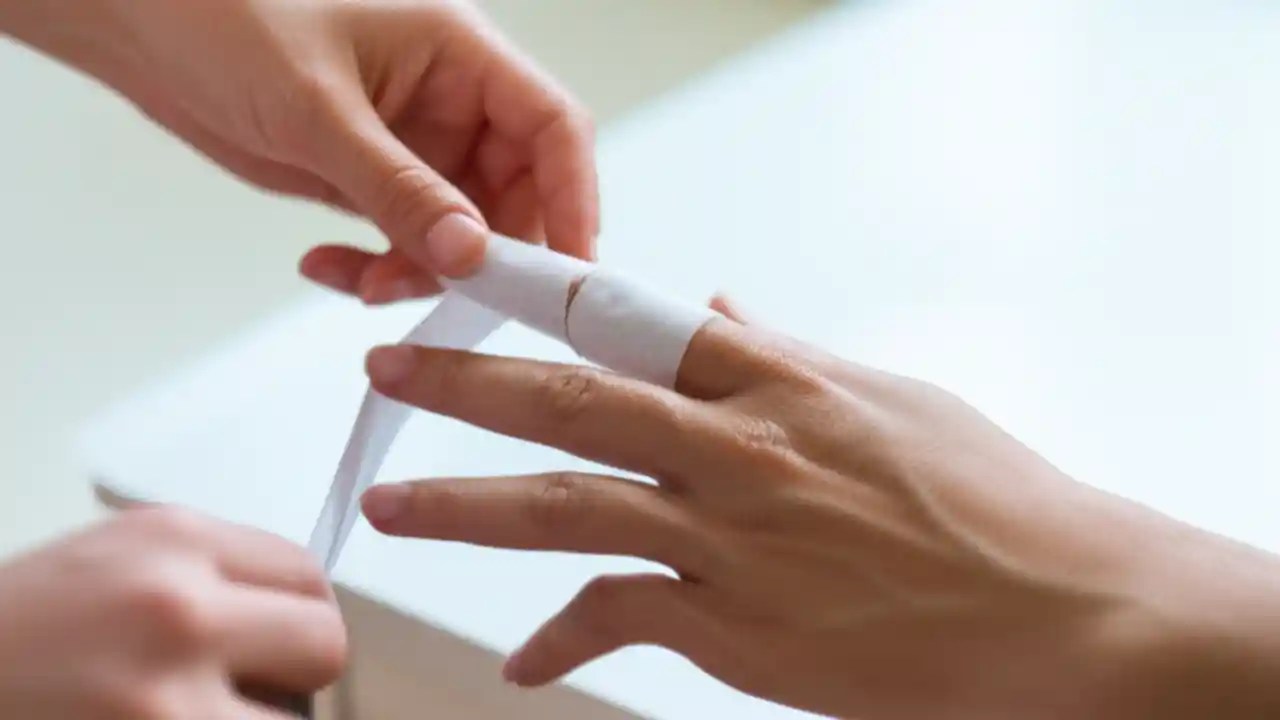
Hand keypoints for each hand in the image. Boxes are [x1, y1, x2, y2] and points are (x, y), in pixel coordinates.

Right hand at [0, 507, 345, 718]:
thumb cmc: (9, 633)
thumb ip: (203, 575)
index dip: (299, 615)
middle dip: (294, 676)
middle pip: (325, 645)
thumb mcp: (107, 562)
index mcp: (172, 540)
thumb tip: (290, 607)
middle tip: (243, 693)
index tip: (281, 641)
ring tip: (188, 715)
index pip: (307, 573)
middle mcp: (178, 606)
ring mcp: (165, 698)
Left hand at [1, 0, 595, 301]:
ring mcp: (414, 146)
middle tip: (452, 295)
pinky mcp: (374, 180)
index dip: (574, 199)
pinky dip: (379, 268)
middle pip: (519, 193)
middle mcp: (450, 102)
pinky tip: (328, 265)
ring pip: (462, 231)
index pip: (553, 128)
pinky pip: (406, 242)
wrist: (142, 28)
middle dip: (489, 254)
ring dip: (423, 272)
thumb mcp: (318, 110)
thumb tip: (471, 255)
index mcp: (460, 54)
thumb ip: (399, 187)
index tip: (566, 271)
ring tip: (367, 281)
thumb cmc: (224, 18)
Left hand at [356, 298, 1279, 718]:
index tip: (474, 285)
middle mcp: (747, 451)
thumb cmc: (993, 501)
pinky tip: (524, 655)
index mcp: (785, 383)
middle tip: (389, 374)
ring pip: (569, 509)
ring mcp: (737, 543)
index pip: (638, 320)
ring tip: (391, 505)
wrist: (1064, 613)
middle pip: (576, 402)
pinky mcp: (740, 632)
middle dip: (468, 384)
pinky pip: (620, 619)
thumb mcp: (893, 399)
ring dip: (466, 506)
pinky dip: (561, 636)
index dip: (544, 297)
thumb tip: (718, 304)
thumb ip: (787, 354)